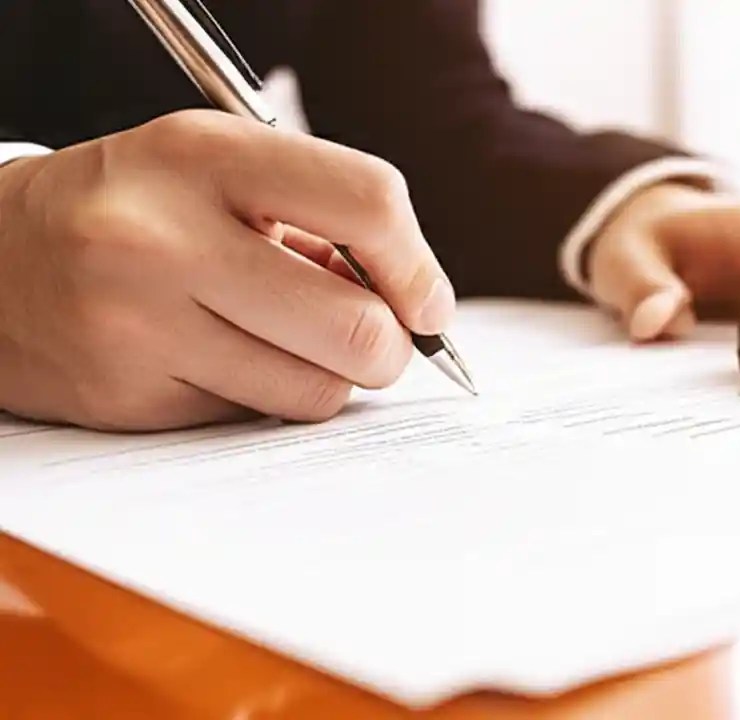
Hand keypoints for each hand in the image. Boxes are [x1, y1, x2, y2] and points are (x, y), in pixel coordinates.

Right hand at [0, 110, 453, 430]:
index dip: (420, 265)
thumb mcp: (218, 171)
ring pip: (317, 391)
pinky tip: (221, 360)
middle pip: (359, 327)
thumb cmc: (134, 209)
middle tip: (373, 337)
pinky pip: (254, 421)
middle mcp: (163, 238)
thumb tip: (417, 304)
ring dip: (328, 376)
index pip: (369, 202)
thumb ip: (321, 221)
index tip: (428, 301)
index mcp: (202, 155)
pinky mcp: (127, 400)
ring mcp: (139, 325)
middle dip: (390, 345)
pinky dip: (263, 398)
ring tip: (284, 341)